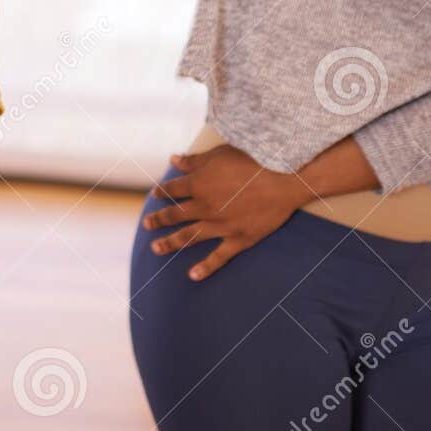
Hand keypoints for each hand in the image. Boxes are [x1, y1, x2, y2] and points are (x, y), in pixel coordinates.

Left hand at [141, 144, 308, 280]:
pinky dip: (204, 267)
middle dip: (158, 220)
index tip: (155, 195)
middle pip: (174, 215)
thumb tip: (173, 159)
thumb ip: (194, 160)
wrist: (285, 179)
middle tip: (146, 224)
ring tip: (155, 248)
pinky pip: (218, 257)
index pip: (172, 189)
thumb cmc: (254, 161)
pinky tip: (191, 275)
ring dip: (170, 243)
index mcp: (198, 184)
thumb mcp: (220, 154)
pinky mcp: (238, 239)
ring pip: (188, 237)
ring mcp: (220, 226)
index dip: (162, 192)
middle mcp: (204, 207)